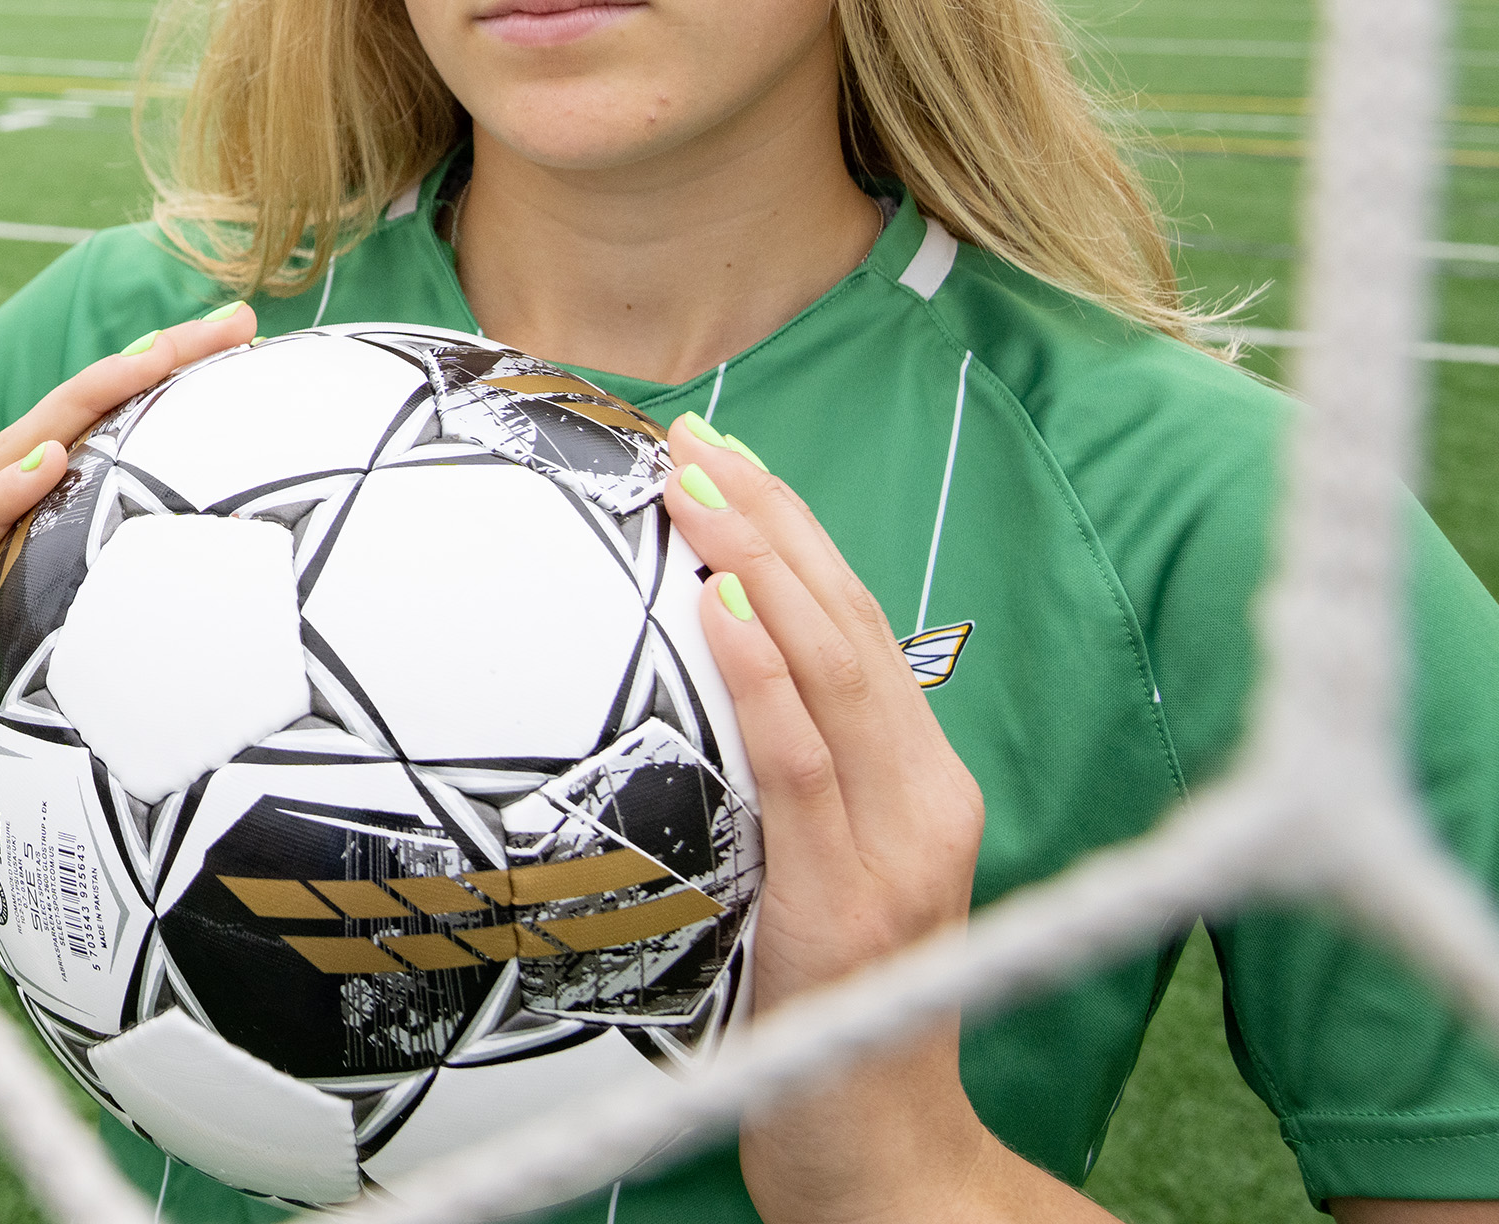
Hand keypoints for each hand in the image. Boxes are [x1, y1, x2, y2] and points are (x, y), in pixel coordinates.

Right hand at [0, 301, 259, 888]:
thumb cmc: (1, 760)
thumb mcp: (98, 694)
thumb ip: (153, 654)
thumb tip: (275, 655)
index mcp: (45, 539)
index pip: (114, 440)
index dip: (173, 386)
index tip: (248, 343)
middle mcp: (1, 528)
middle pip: (75, 420)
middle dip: (149, 364)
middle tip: (226, 323)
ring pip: (17, 452)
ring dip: (82, 402)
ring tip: (146, 361)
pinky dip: (1, 493)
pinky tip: (47, 462)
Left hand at [662, 418, 1079, 1221]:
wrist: (877, 1159)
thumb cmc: (817, 1013)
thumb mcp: (794, 875)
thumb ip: (761, 788)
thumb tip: (664, 698)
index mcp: (914, 782)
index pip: (852, 626)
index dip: (792, 530)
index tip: (721, 451)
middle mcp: (924, 798)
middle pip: (850, 623)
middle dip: (774, 518)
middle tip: (694, 436)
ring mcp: (895, 850)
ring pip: (836, 672)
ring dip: (763, 566)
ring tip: (698, 487)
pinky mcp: (850, 907)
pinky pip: (800, 770)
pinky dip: (763, 680)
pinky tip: (720, 613)